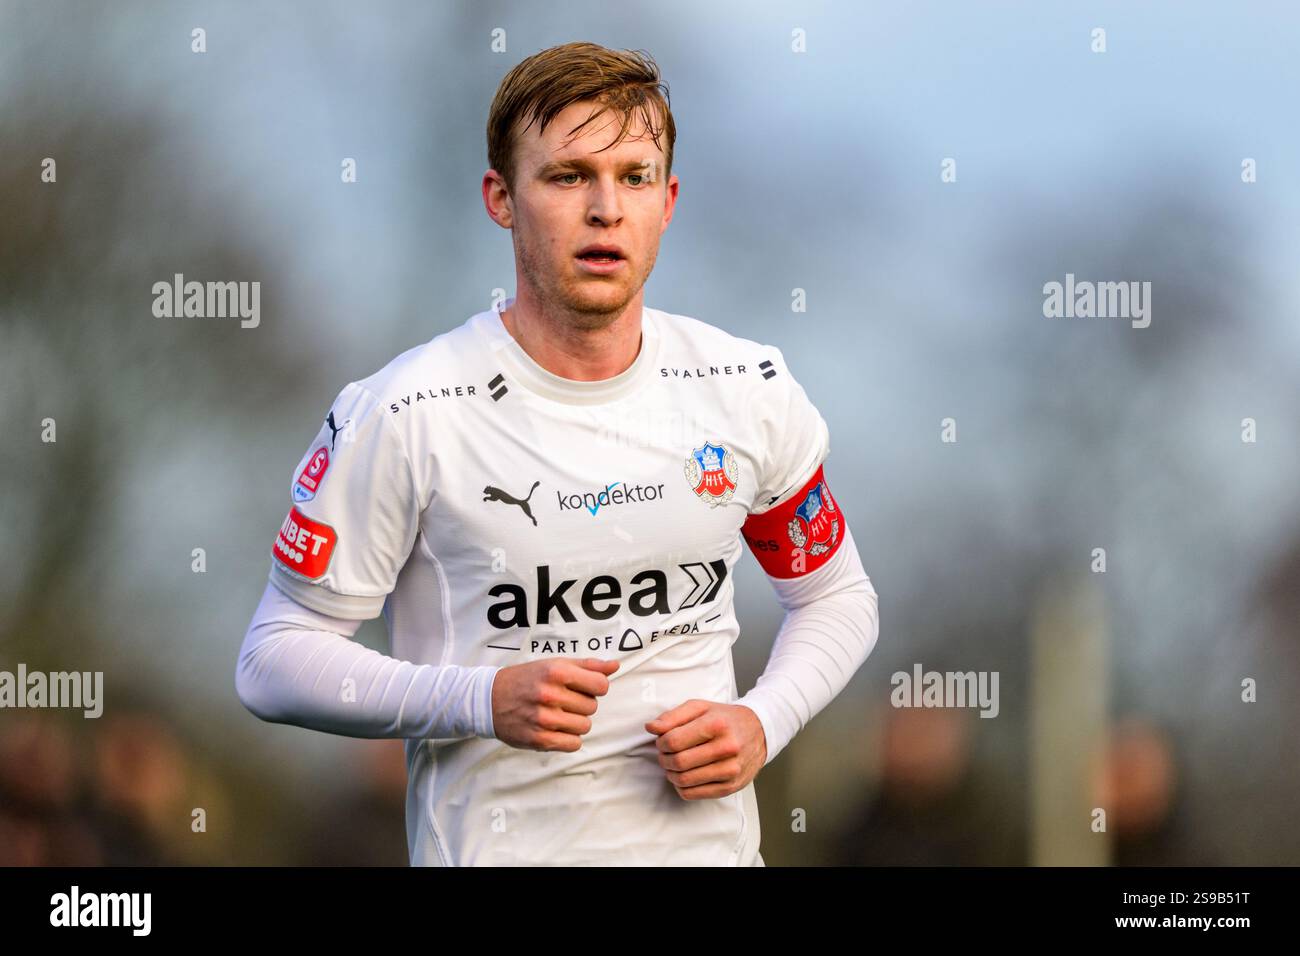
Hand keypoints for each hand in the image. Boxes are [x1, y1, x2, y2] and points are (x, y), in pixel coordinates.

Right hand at [491, 657, 618, 751]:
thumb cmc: (526, 679)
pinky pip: (574, 744)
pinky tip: (555, 729)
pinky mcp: (539, 740)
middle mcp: (550, 695)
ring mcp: (544, 719)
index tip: (583, 687)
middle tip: (563, 700)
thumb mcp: (555, 664)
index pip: (601, 685)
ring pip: (585, 726)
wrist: (489, 699)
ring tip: (558, 714)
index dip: (595, 687)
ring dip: (576, 722)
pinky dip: (568, 738)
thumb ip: (588, 666)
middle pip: (592, 707)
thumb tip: (615, 666)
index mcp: (556, 672)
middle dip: (581, 704)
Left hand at [644, 699, 766, 798]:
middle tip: (665, 755)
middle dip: (664, 759)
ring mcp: (731, 769)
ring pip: (684, 781)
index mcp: (716, 724)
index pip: (674, 741)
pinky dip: (682, 787)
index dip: (661, 743)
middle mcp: (727, 748)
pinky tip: (685, 776)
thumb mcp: (700, 707)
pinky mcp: (731, 786)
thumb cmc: (724, 718)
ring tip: (674, 765)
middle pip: (678, 762)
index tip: (662, 741)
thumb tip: (651, 727)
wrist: (760, 731)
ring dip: (671, 774)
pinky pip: (694, 794)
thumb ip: (673, 716)